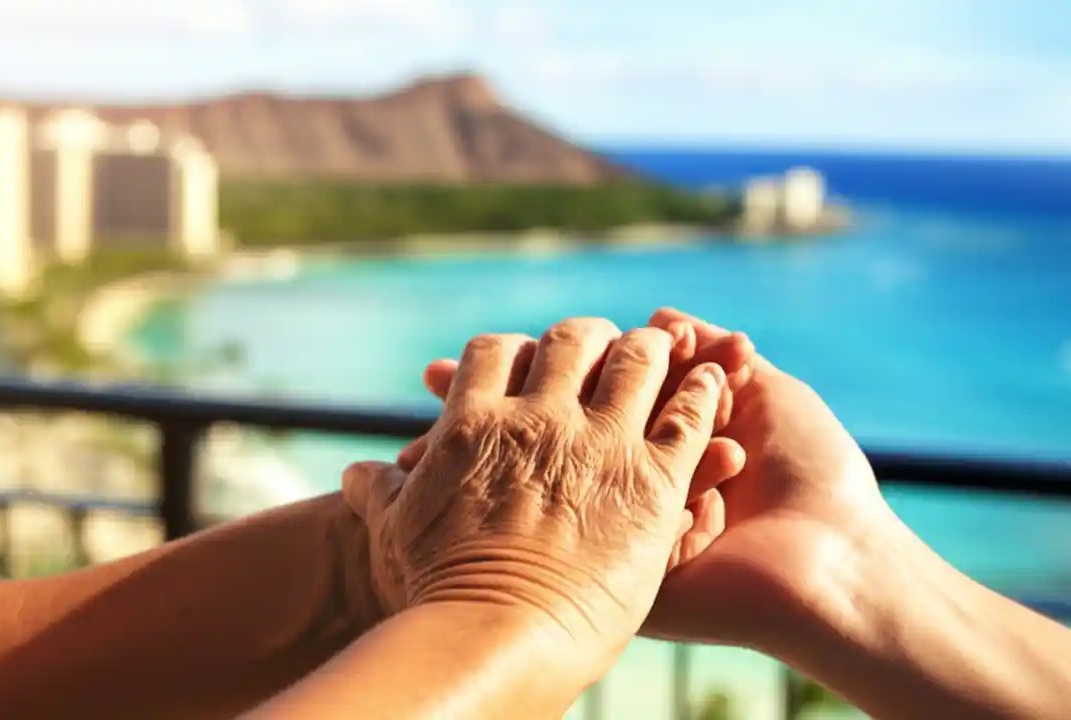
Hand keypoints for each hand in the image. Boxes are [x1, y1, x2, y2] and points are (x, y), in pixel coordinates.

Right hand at [345, 317, 733, 671]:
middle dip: (588, 337)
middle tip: (602, 346)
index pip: (495, 352)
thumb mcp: (393, 532)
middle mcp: (540, 418)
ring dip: (652, 348)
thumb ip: (378, 493)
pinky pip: (689, 417)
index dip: (517, 349)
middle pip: (571, 341)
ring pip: (637, 362)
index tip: (529, 358)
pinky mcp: (653, 482)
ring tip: (666, 347)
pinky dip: (705, 391)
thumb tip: (351, 474)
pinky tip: (718, 381)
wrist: (492, 639)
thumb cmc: (435, 592)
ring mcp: (600, 445)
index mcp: (476, 423)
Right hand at [639, 308, 903, 656]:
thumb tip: (659, 316)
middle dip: (655, 400)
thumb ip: (713, 352)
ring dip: (669, 453)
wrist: (839, 562)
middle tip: (699, 394)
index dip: (653, 359)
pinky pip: (617, 533)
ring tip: (735, 463)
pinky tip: (716, 509)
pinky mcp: (633, 585)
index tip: (680, 340)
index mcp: (681, 450)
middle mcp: (653, 489)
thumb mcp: (770, 393)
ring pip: (612, 474)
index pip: (638, 392)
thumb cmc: (816, 473)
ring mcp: (638, 537)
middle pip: (617, 427)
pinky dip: (666, 508)